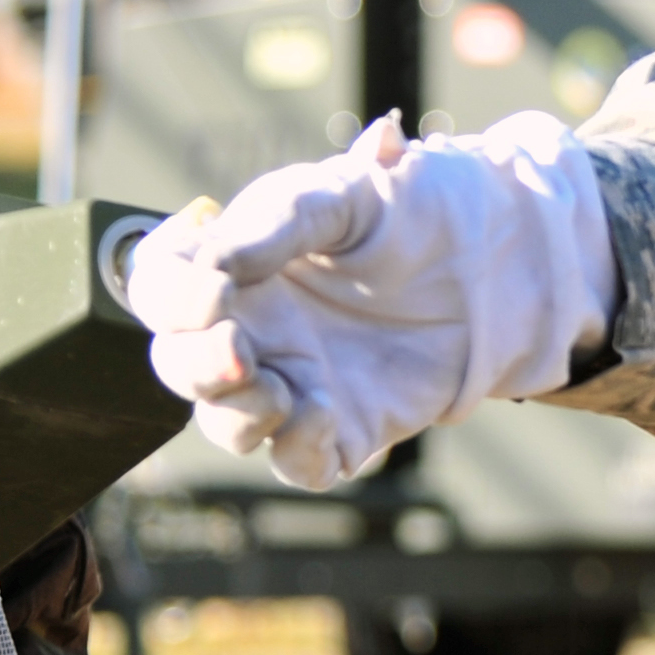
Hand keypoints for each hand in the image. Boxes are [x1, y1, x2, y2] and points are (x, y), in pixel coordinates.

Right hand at [127, 113, 616, 491]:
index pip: (157, 286)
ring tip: (276, 385)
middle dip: (193, 361)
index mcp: (237, 269)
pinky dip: (297, 447)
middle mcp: (254, 331)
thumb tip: (218, 263)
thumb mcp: (348, 192)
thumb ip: (281, 219)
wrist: (497, 256)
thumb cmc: (412, 212)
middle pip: (177, 364)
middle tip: (237, 346)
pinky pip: (299, 462)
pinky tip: (321, 410)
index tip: (212, 280)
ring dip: (234, 411)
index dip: (164, 290)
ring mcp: (294, 384)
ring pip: (226, 424)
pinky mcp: (344, 428)